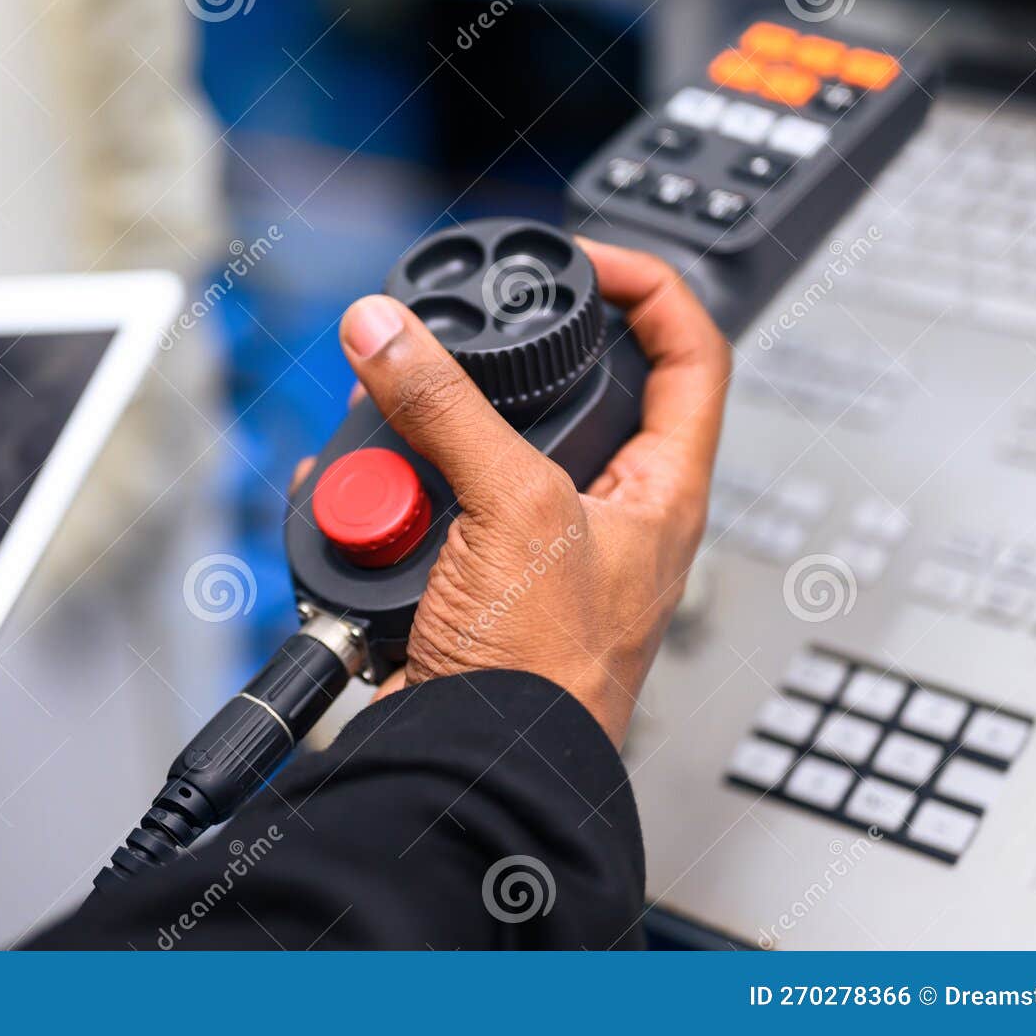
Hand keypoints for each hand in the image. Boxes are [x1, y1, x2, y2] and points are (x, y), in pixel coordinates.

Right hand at [296, 238, 730, 744]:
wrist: (473, 776)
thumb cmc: (545, 678)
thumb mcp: (513, 512)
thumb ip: (450, 410)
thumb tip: (388, 333)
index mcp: (659, 490)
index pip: (689, 354)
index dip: (648, 288)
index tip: (582, 260)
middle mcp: (601, 514)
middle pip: (558, 395)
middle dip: (484, 373)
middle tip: (437, 349)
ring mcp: (526, 548)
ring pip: (470, 451)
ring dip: (414, 439)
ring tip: (381, 435)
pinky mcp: (463, 578)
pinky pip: (418, 509)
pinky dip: (376, 497)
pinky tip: (346, 497)